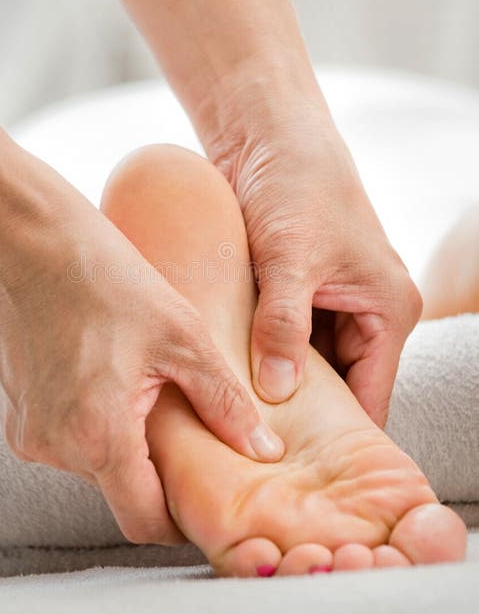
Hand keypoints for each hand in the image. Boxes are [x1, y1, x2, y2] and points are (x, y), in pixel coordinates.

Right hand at [0, 164, 283, 544]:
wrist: (29, 244)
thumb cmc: (109, 281)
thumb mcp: (183, 337)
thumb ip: (224, 402)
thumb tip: (264, 450)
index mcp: (99, 437)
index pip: (145, 524)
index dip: (181, 523)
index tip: (207, 502)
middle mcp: (55, 448)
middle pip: (120, 492)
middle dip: (155, 473)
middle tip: (186, 434)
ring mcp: (27, 434)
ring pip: (91, 465)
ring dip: (120, 444)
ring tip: (145, 395)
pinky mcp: (13, 416)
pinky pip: (64, 440)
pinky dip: (90, 424)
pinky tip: (108, 380)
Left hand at [205, 59, 421, 426]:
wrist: (268, 134)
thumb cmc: (296, 184)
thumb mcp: (291, 256)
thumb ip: (284, 325)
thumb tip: (276, 392)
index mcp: (389, 312)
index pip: (370, 401)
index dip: (336, 441)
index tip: (294, 479)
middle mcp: (366, 316)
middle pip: (335, 392)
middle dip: (297, 420)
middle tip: (251, 457)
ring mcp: (329, 308)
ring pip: (303, 371)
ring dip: (271, 389)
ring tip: (232, 428)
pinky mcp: (294, 298)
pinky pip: (279, 344)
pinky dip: (256, 360)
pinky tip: (225, 384)